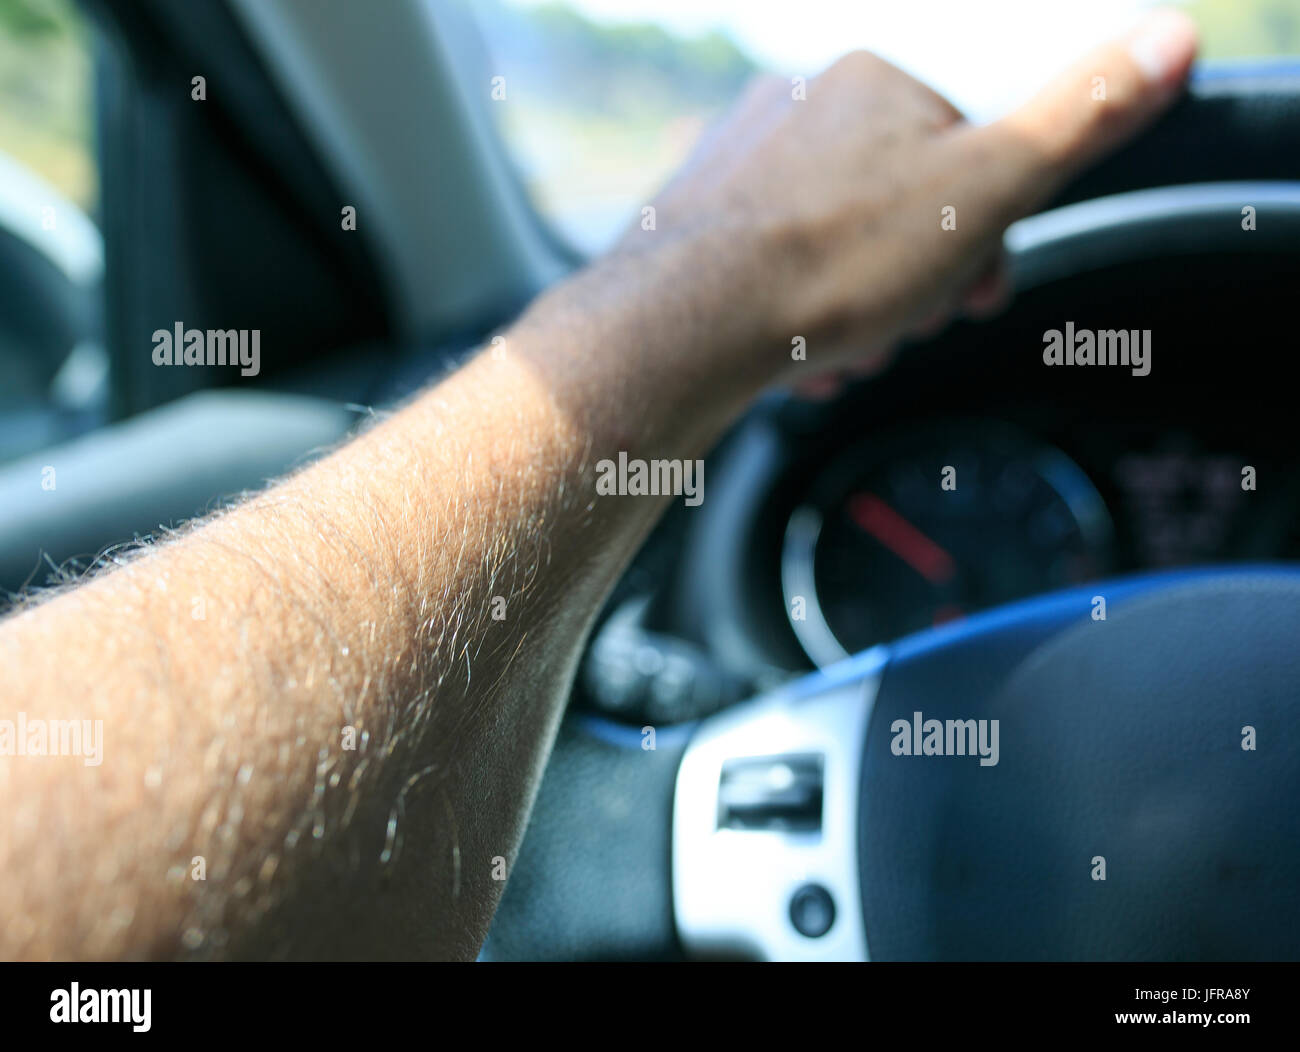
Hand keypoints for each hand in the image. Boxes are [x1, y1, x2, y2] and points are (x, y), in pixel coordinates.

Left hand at [616, 10, 1196, 392]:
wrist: (682, 326)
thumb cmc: (830, 262)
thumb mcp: (986, 190)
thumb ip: (1079, 118)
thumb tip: (1173, 38)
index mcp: (872, 86)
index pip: (966, 159)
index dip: (984, 240)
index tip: (972, 298)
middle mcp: (793, 109)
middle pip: (898, 209)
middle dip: (915, 285)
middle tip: (903, 332)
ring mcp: (736, 167)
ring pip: (835, 251)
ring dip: (858, 316)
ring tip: (845, 353)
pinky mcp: (695, 228)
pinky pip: (774, 278)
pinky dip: (798, 325)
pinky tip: (799, 363)